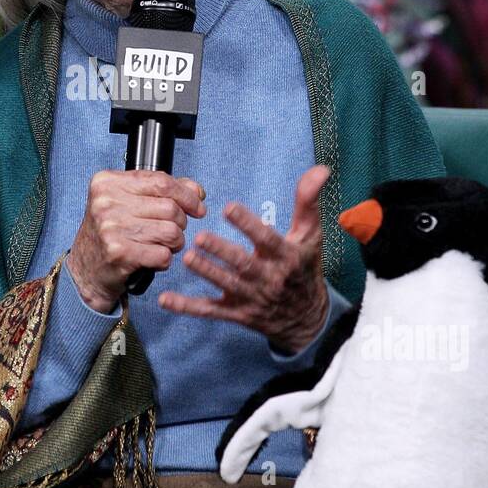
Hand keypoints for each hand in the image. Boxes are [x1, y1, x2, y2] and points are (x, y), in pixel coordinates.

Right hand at [68, 170, 207, 312]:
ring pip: (171, 232)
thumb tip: (196, 191)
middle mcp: (106, 202)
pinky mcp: (119, 253)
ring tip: (162, 245)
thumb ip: (162, 191)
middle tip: (171, 232)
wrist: (85, 270)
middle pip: (170, 208)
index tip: (197, 207)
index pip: (162, 181)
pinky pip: (163, 255)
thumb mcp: (128, 202)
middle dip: (180, 223)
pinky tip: (151, 259)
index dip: (187, 195)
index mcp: (108, 182)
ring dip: (174, 243)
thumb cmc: (110, 234)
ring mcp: (111, 228)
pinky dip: (164, 260)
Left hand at [158, 164, 330, 353]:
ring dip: (207, 273)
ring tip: (189, 258)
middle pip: (243, 264)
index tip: (229, 207)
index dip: (248, 224)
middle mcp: (268, 278)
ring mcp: (251, 298)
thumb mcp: (312, 234)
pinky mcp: (237, 313)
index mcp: (285, 256)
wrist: (308, 318)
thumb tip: (320, 169)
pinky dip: (188, 307)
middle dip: (222, 251)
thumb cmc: (305, 269)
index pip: (266, 239)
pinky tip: (167, 299)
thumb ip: (308, 200)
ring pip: (226, 286)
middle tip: (201, 237)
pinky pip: (211, 311)